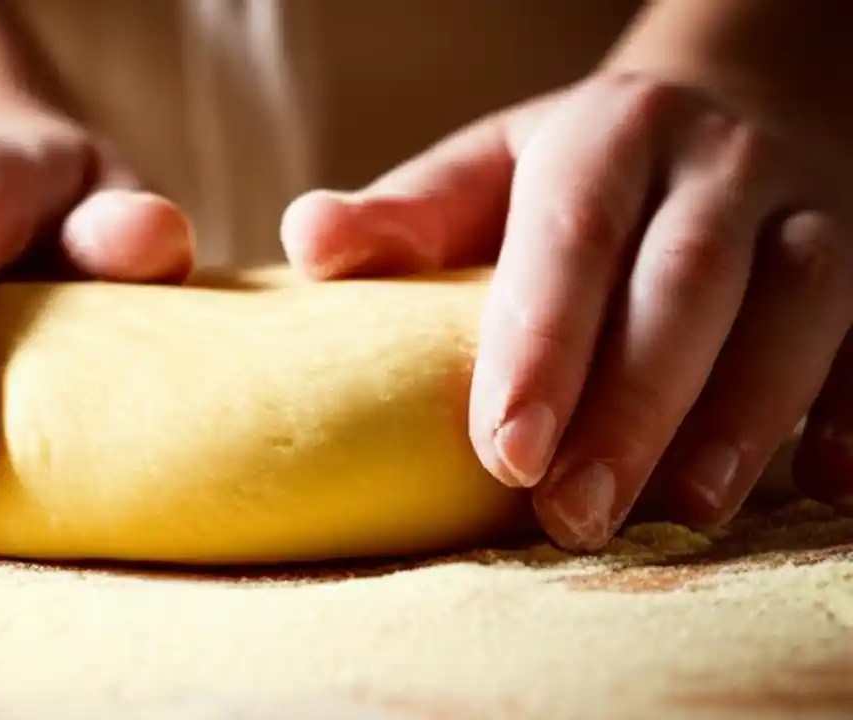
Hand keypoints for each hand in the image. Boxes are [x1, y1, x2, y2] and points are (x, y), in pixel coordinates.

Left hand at [282, 72, 852, 549]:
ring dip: (745, 416)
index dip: (542, 344)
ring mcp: (810, 209)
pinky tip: (827, 485)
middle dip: (633, 406)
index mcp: (608, 138)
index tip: (504, 450)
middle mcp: (716, 166)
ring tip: (685, 512)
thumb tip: (305, 240)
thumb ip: (408, 213)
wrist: (743, 97)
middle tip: (574, 515)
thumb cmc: (590, 162)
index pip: (570, 238)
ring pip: (794, 308)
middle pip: (683, 284)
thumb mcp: (496, 163)